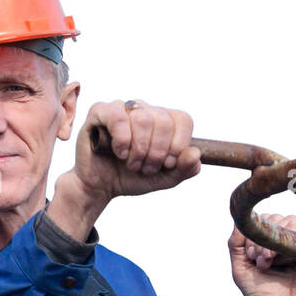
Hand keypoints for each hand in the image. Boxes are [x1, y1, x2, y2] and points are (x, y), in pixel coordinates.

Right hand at [74, 99, 201, 199]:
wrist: (101, 187)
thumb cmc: (132, 178)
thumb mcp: (163, 179)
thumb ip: (184, 169)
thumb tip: (196, 153)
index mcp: (162, 121)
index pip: (183, 120)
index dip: (179, 145)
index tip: (168, 164)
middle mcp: (144, 110)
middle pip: (163, 120)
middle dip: (157, 152)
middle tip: (146, 168)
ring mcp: (122, 108)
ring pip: (142, 118)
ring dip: (139, 150)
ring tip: (131, 164)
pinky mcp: (100, 112)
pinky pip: (118, 116)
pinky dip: (122, 139)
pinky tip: (119, 152)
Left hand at [229, 214, 295, 295]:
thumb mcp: (241, 270)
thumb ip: (235, 244)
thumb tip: (238, 219)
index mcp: (271, 243)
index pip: (262, 221)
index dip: (254, 234)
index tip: (251, 257)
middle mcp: (287, 240)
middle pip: (276, 218)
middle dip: (264, 238)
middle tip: (261, 263)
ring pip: (291, 220)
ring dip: (278, 238)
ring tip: (270, 261)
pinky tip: (288, 255)